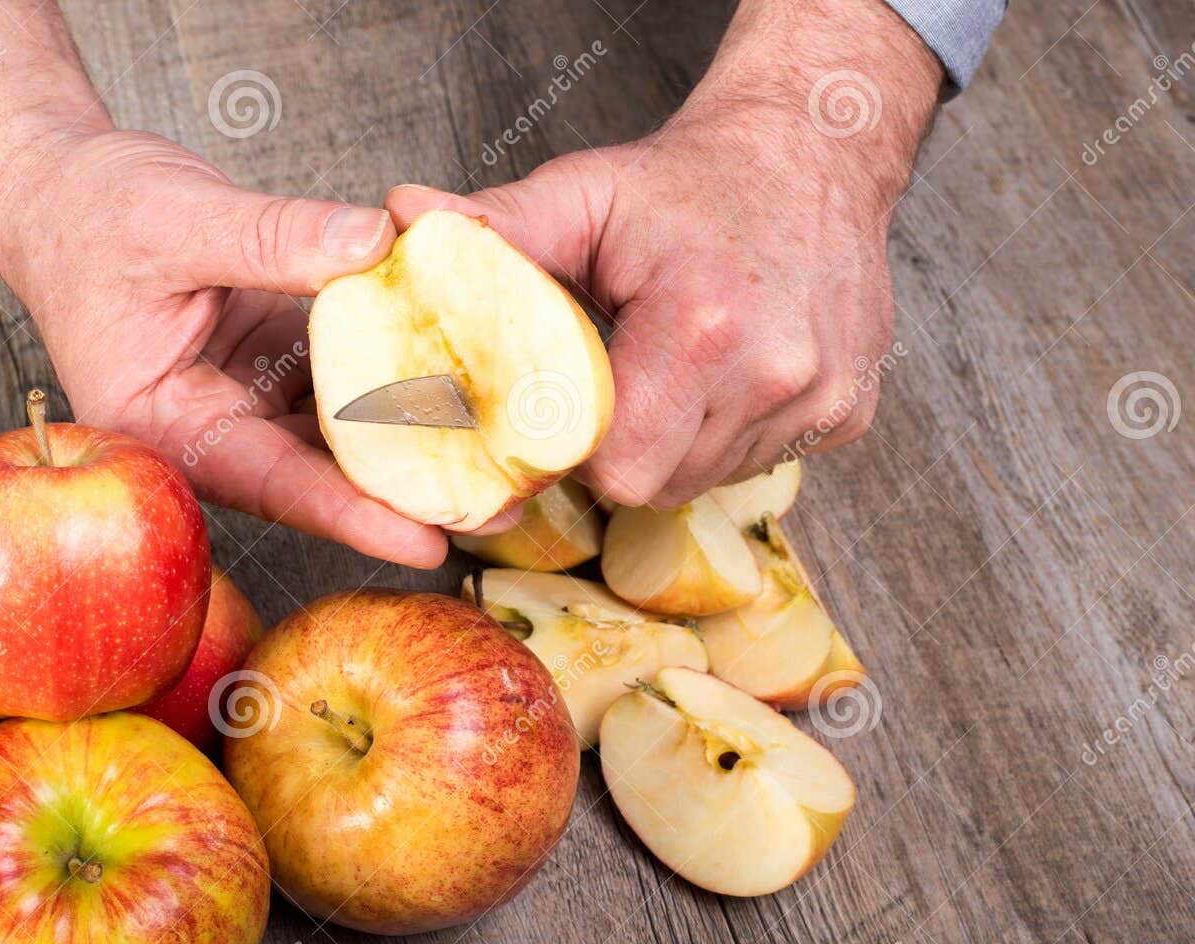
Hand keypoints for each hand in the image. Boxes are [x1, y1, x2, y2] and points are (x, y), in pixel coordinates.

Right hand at [0, 0, 447, 567]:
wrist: (58, 186)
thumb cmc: (84, 213)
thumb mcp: (175, 219)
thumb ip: (274, 235)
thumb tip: (379, 243)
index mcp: (161, 429)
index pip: (270, 483)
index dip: (350, 514)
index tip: (424, 544)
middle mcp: (207, 433)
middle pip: (317, 477)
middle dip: (403, 496)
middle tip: (495, 512)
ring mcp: (246, 402)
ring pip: (340, 435)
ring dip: (413, 443)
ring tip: (498, 456)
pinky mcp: (275, 367)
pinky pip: (345, 382)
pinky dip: (397, 377)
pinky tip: (462, 378)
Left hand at [386, 0, 941, 507]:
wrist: (815, 151)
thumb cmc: (690, 182)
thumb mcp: (583, 193)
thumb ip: (494, 228)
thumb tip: (399, 223)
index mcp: (702, 323)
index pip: (611, 463)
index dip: (571, 449)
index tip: (555, 413)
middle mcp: (776, 371)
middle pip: (657, 484)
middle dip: (616, 453)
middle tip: (605, 391)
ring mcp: (823, 398)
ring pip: (706, 481)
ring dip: (671, 446)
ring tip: (665, 374)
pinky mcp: (852, 414)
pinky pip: (759, 462)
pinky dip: (726, 435)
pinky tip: (721, 376)